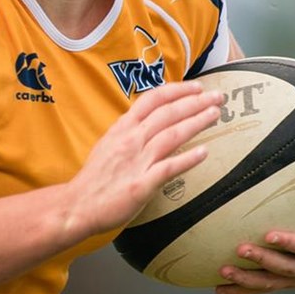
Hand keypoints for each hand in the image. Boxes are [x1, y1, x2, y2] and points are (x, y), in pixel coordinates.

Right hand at [62, 82, 222, 239]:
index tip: (197, 87)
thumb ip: (130, 132)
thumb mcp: (109, 144)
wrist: (77, 206)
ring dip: (196, 122)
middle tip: (217, 97)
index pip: (153, 100)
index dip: (177, 91)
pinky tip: (204, 153)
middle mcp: (131, 140)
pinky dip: (187, 159)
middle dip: (195, 102)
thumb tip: (151, 122)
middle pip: (168, 114)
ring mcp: (136, 162)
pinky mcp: (141, 185)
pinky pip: (168, 168)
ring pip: (171, 135)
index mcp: (123, 128)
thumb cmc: (95, 178)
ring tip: (215, 115)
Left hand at [215, 176, 294, 293]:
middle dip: (262, 261)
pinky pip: (262, 289)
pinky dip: (241, 291)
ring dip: (246, 279)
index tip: (270, 235)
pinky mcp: (286, 283)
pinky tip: (219, 288)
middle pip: (286, 269)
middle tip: (240, 249)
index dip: (292, 244)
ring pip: (270, 283)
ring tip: (222, 271)